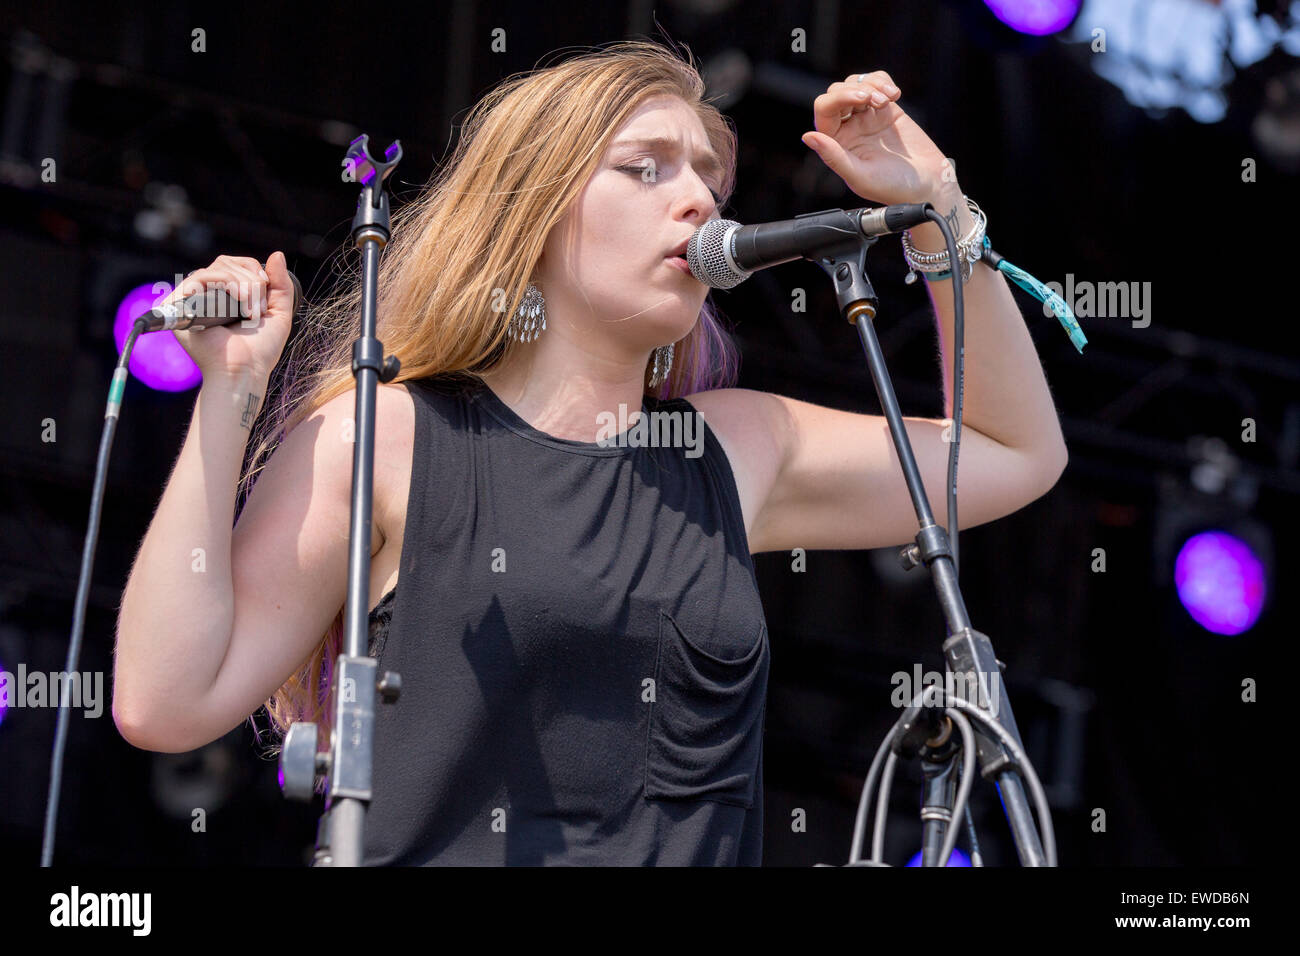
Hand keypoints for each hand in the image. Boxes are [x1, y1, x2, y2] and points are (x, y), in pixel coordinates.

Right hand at [167, 251, 295, 383]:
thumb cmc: (261, 350)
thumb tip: (277, 254)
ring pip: (217, 267)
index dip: (253, 270)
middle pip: (226, 261)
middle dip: (251, 279)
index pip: (234, 264)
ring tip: (251, 311)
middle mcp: (206, 295)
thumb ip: (280, 284)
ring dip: (243, 285)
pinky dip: (226, 284)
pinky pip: (200, 277)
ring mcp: (192, 299)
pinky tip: (239, 303)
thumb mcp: (279, 313)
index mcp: (225, 296)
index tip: (266, 290)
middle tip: (258, 308)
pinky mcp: (180, 305)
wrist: (245, 370)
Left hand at [801, 71, 954, 206]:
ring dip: (872, 85)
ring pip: (856, 83)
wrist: (928, 184)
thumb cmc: (893, 188)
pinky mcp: (886, 109)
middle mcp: (847, 129)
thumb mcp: (860, 176)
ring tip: (889, 100)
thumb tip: (808, 136)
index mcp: (836, 145)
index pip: (824, 109)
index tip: (863, 99)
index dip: (839, 98)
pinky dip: (884, 82)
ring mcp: (866, 117)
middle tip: (880, 102)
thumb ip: (834, 156)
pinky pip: (876, 82)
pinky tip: (895, 96)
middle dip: (857, 90)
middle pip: (837, 92)